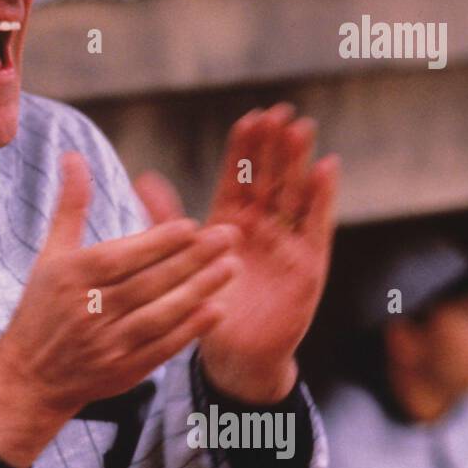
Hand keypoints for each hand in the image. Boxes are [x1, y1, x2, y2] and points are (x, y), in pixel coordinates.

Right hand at [0, 152, 240, 467]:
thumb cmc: (42, 307)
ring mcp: (107, 344)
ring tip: (231, 268)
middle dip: (192, 259)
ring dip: (199, 290)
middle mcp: (90, 309)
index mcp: (72, 277)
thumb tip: (74, 156)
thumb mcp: (51, 255)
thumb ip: (71, 206)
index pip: (122, 257)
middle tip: (228, 236)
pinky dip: (188, 331)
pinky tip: (215, 311)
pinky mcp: (123, 371)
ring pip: (160, 313)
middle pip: (148, 282)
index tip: (191, 224)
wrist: (29, 376)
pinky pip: (161, 348)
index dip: (158, 242)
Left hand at [136, 104, 338, 403]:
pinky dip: (323, 197)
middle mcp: (260, 228)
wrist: (234, 357)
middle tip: (280, 110)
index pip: (239, 178)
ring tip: (302, 127)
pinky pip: (317, 225)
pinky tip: (327, 167)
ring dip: (299, 162)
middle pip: (270, 178)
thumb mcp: (180, 263)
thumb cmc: (204, 310)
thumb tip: (141, 177)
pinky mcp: (308, 263)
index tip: (251, 117)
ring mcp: (286, 243)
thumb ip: (164, 221)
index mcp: (228, 223)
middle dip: (275, 145)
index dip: (245, 149)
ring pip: (295, 194)